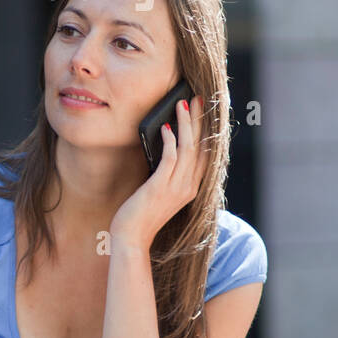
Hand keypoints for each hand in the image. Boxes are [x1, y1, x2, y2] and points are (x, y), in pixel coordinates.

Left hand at [109, 94, 206, 249]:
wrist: (130, 239)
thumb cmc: (140, 216)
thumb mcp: (159, 193)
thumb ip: (166, 175)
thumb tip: (165, 149)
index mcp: (191, 188)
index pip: (206, 154)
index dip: (207, 131)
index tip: (206, 112)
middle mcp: (188, 187)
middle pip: (200, 145)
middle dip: (199, 119)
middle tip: (198, 98)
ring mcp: (176, 187)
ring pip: (188, 147)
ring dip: (185, 123)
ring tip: (182, 104)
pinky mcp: (160, 187)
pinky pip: (170, 157)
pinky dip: (169, 139)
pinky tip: (165, 127)